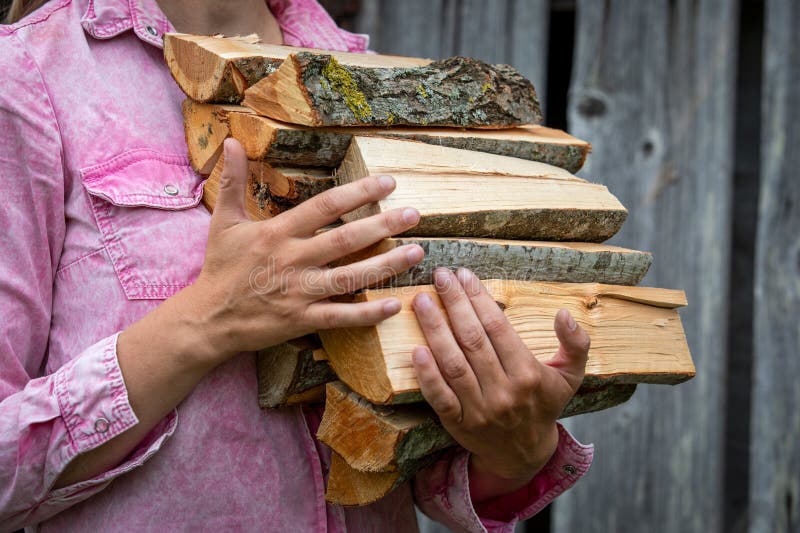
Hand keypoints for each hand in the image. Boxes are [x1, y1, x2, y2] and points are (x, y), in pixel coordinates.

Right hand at [186, 138, 423, 363]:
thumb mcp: (223, 221)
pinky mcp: (301, 320)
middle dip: (383, 225)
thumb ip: (232, 181)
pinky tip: (393, 305)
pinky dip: (367, 313)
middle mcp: (292, 260)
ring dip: (386, 265)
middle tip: (415, 215)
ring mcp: (298, 293)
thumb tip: (229, 140)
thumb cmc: (220, 268)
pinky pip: (340, 317)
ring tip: (417, 253)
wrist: (207, 319)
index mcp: (278, 233)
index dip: (358, 192)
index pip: (324, 207)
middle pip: (345, 240)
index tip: (388, 183)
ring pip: (349, 278)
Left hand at [410, 268, 589, 500]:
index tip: (464, 275)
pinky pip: (439, 396)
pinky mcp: (458, 423)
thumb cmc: (544, 403)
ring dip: (435, 330)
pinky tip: (416, 349)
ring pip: (453, 364)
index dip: (478, 298)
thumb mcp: (570, 375)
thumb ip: (575, 344)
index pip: (497, 328)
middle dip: (454, 304)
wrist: (523, 452)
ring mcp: (479, 409)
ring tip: (422, 301)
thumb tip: (564, 314)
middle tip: (439, 277)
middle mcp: (504, 391)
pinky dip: (427, 374)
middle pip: (472, 340)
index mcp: (528, 374)